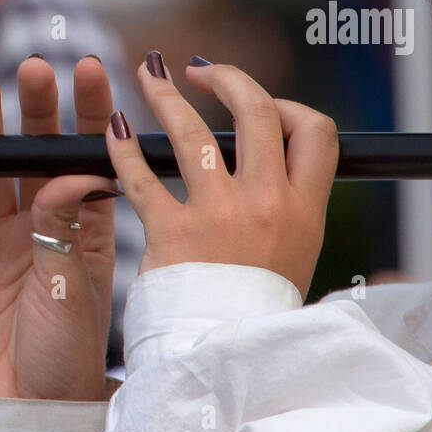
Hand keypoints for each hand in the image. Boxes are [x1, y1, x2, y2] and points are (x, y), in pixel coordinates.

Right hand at [0, 56, 117, 400]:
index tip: (95, 70)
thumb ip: (68, 227)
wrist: (23, 409)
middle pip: (38, 153)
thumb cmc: (66, 352)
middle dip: (36, 109)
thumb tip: (71, 171)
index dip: (91, 114)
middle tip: (35, 67)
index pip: (91, 156)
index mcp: (91, 227)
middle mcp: (45, 224)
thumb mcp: (76, 284)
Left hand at [108, 52, 337, 300]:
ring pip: (193, 132)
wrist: (223, 360)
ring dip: (166, 96)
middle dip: (228, 79)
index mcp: (304, 210)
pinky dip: (123, 148)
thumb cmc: (255, 308)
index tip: (264, 108)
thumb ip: (287, 203)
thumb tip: (268, 153)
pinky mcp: (173, 234)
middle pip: (257, 112)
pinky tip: (115, 130)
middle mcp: (266, 206)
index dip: (291, 106)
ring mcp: (219, 217)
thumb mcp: (296, 253)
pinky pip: (142, 177)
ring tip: (149, 74)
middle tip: (203, 72)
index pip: (317, 131)